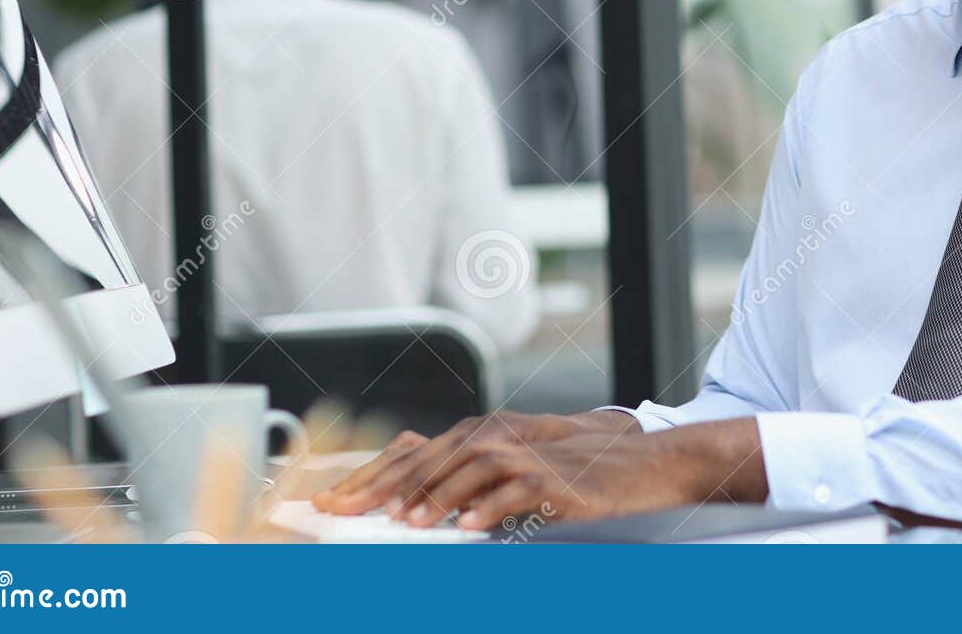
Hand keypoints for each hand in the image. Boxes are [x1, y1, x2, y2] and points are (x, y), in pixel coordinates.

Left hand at [311, 410, 637, 515]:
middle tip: (352, 512)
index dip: (369, 477)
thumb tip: (414, 509)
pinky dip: (490, 507)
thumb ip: (464, 484)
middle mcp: (493, 437)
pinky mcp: (551, 477)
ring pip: (469, 469)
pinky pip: (514, 490)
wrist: (628, 465)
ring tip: (409, 522)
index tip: (333, 500)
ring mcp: (522, 454)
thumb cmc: (565, 475)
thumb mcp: (508, 474)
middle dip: (385, 487)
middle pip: (429, 458)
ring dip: (436, 496)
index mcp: (475, 437)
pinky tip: (469, 525)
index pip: (410, 455)